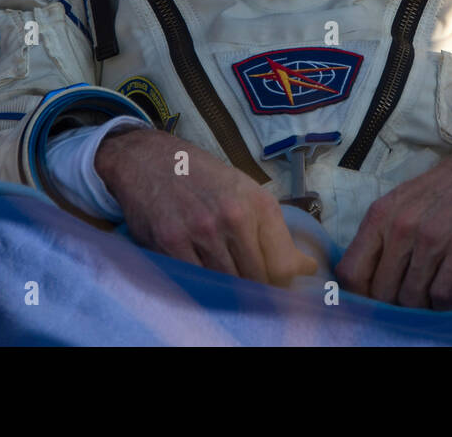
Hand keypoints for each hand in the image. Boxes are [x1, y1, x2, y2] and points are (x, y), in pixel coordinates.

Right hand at [95, 128, 316, 285]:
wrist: (149, 159)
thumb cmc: (202, 177)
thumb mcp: (244, 191)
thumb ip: (270, 229)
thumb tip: (301, 267)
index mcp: (258, 204)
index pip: (282, 263)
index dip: (285, 284)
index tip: (283, 289)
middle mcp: (234, 216)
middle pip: (256, 278)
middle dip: (257, 290)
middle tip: (252, 293)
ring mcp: (201, 231)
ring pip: (227, 283)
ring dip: (229, 292)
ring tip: (227, 288)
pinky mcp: (170, 242)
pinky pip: (194, 280)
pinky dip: (200, 286)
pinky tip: (202, 280)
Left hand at [336, 127, 451, 309]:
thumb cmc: (446, 188)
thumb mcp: (402, 202)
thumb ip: (382, 236)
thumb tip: (367, 281)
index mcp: (380, 214)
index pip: (350, 272)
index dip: (358, 296)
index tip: (371, 304)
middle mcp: (402, 227)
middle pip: (381, 291)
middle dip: (392, 305)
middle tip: (406, 304)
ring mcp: (433, 238)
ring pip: (411, 298)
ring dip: (420, 307)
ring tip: (428, 300)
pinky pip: (442, 295)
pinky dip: (443, 307)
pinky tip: (447, 301)